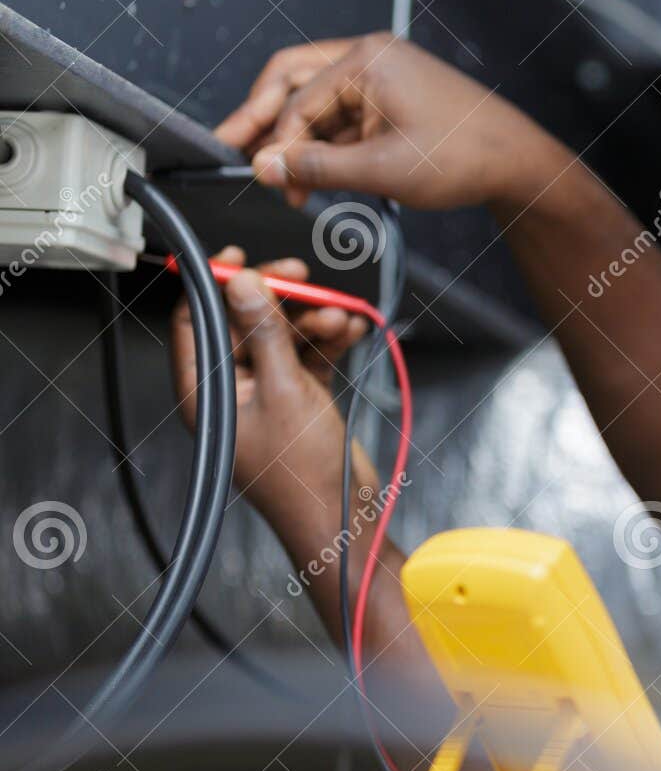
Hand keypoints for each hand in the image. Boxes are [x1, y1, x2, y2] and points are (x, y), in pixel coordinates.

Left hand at [169, 247, 375, 531]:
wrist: (341, 514)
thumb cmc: (301, 470)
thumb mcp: (284, 389)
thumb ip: (264, 332)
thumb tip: (241, 283)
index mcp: (206, 391)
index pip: (197, 322)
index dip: (216, 284)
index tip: (241, 256)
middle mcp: (233, 389)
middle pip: (245, 322)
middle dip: (278, 298)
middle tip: (302, 276)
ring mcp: (268, 392)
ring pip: (282, 336)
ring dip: (312, 320)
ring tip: (340, 316)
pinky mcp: (299, 398)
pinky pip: (309, 355)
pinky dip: (329, 341)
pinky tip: (351, 330)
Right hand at [214, 32, 559, 210]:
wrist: (518, 163)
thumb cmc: (467, 156)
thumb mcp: (384, 169)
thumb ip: (320, 168)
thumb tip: (268, 167)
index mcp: (368, 60)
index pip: (296, 97)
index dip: (275, 141)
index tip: (262, 176)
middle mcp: (371, 58)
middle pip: (293, 83)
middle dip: (265, 121)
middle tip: (232, 150)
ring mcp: (382, 77)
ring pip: (316, 103)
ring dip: (298, 140)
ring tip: (284, 180)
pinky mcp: (391, 99)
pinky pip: (342, 117)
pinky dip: (325, 144)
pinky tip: (315, 174)